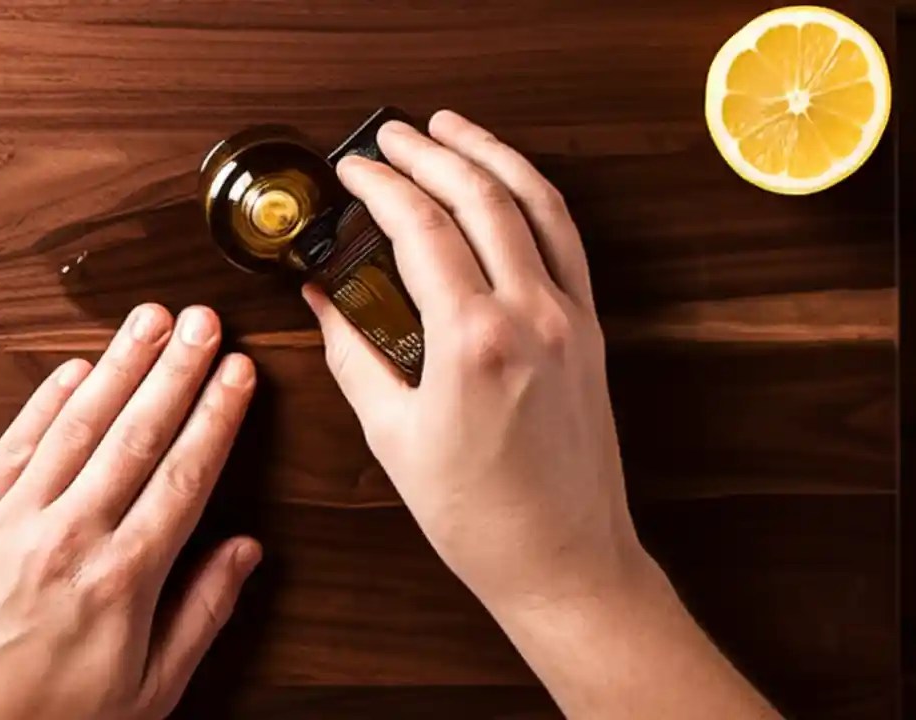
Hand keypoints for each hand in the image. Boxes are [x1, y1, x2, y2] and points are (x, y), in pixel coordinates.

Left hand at [0, 306, 259, 719]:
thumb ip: (202, 613)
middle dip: (176, 370)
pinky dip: (44, 403)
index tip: (237, 372)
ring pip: (76, 427)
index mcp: (124, 580)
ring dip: (118, 367)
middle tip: (203, 319)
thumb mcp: (150, 690)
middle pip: (136, 435)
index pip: (184, 476)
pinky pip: (11, 448)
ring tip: (149, 321)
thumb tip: (245, 551)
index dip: (216, 416)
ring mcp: (10, 526)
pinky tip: (75, 368)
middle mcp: (69, 540)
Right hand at [304, 110, 643, 613]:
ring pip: (535, 202)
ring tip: (451, 127)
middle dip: (430, 151)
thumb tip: (324, 302)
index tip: (352, 168)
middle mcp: (531, 314)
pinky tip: (507, 183)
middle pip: (479, 196)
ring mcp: (571, 317)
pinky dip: (534, 196)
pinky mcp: (592, 329)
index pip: (421, 228)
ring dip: (491, 153)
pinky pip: (565, 239)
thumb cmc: (478, 516)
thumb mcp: (392, 438)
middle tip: (390, 133)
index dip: (380, 186)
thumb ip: (354, 355)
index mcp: (473, 341)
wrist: (565, 560)